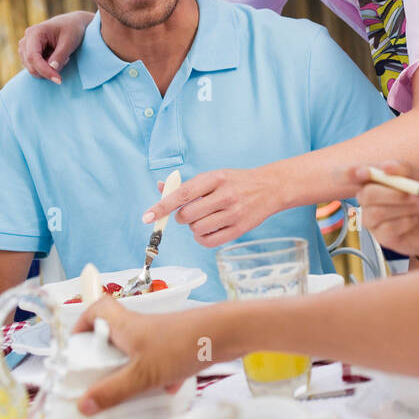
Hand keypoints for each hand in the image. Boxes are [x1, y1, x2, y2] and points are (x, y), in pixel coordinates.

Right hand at [17, 11, 93, 82]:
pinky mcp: (29, 53)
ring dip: (48, 68)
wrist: (73, 23)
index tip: (58, 80)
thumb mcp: (69, 42)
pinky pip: (36, 67)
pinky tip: (57, 58)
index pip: (33, 57)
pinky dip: (47, 67)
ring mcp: (26, 47)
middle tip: (66, 62)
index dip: (44, 70)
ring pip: (32, 68)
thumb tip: (52, 69)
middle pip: (30, 65)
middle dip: (47, 71)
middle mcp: (26, 40)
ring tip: (62, 57)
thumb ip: (60, 56)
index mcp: (34, 33)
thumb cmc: (72, 29)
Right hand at [72, 296, 215, 413]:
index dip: (82, 322)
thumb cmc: (182, 346)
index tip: (76, 346)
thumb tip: (82, 406)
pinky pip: (164, 362)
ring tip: (126, 393)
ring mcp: (165, 336)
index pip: (97, 309)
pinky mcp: (183, 346)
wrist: (230, 333)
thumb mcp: (142, 373)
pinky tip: (165, 394)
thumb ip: (113, 391)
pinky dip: (162, 377)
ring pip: (140, 352)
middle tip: (98, 379)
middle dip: (106, 357)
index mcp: (126, 325)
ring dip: (133, 370)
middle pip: (116, 335)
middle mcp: (143, 327)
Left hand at [143, 167, 279, 247]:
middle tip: (190, 213)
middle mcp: (225, 195)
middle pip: (187, 215)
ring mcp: (234, 213)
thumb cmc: (237, 181)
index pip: (182, 195)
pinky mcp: (240, 229)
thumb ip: (187, 185)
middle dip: (182, 217)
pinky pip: (209, 241)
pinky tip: (208, 230)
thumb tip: (161, 188)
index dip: (162, 206)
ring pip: (197, 229)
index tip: (147, 217)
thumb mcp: (214, 176)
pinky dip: (202, 238)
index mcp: (216, 178)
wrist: (271, 187)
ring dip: (194, 227)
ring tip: (204, 219)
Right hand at [349, 160, 418, 262]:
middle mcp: (368, 199)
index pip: (345, 175)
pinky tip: (414, 220)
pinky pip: (387, 228)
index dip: (347, 173)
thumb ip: (405, 169)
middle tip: (413, 195)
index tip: (361, 172)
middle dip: (390, 194)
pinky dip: (406, 222)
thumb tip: (386, 166)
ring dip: (402, 208)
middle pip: (365, 194)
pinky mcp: (382, 236)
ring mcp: (373, 219)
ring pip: (375, 212)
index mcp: (373, 180)